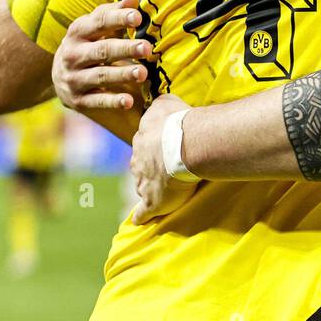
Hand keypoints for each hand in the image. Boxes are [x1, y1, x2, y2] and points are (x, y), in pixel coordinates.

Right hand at [52, 0, 152, 112]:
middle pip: (102, 50)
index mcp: (78, 32)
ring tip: (142, 73)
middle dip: (125, 49)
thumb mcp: (94, 27)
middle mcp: (72, 54)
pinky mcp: (77, 100)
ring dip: (122, 74)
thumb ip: (114, 14)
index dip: (119, 19)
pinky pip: (96, 101)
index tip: (138, 17)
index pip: (99, 22)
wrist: (58, 76)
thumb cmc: (86, 44)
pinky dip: (112, 101)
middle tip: (147, 48)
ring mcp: (73, 78)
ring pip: (100, 76)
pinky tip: (129, 102)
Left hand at [130, 92, 192, 224]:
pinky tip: (139, 221)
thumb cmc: (178, 122)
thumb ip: (160, 102)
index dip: (154, 147)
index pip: (144, 144)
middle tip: (165, 169)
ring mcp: (143, 182)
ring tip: (161, 192)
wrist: (183, 144)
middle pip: (140, 165)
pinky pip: (143, 212)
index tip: (163, 149)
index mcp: (142, 139)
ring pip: (142, 186)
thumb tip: (157, 99)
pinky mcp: (152, 201)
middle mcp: (138, 160)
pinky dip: (141, 216)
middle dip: (150, 167)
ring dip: (150, 188)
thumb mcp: (166, 102)